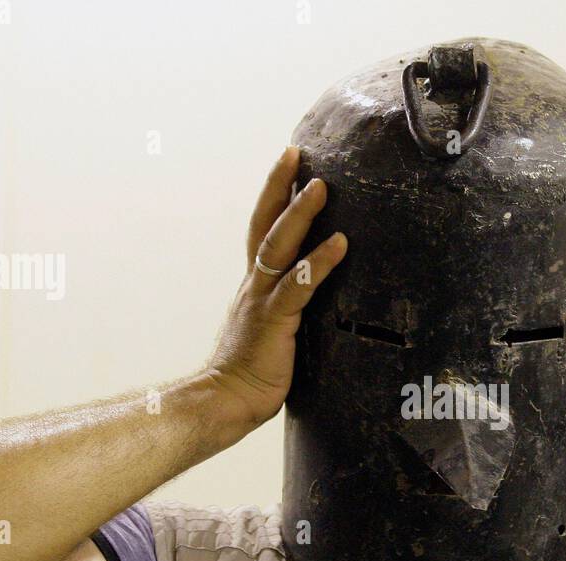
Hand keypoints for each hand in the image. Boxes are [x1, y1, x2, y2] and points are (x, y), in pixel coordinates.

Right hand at [206, 146, 347, 430]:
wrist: (224, 403)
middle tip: (295, 151)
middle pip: (263, 224)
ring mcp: (262, 301)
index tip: (288, 167)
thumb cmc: (249, 376)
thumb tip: (309, 305)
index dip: (273, 199)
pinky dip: (320, 262)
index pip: (261, 232)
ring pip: (278, 246)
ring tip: (322, 186)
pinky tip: (340, 244)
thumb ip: (286, 313)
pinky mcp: (274, 322)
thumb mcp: (271, 334)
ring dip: (300, 214)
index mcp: (254, 287)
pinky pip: (299, 285)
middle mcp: (254, 286)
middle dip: (278, 186)